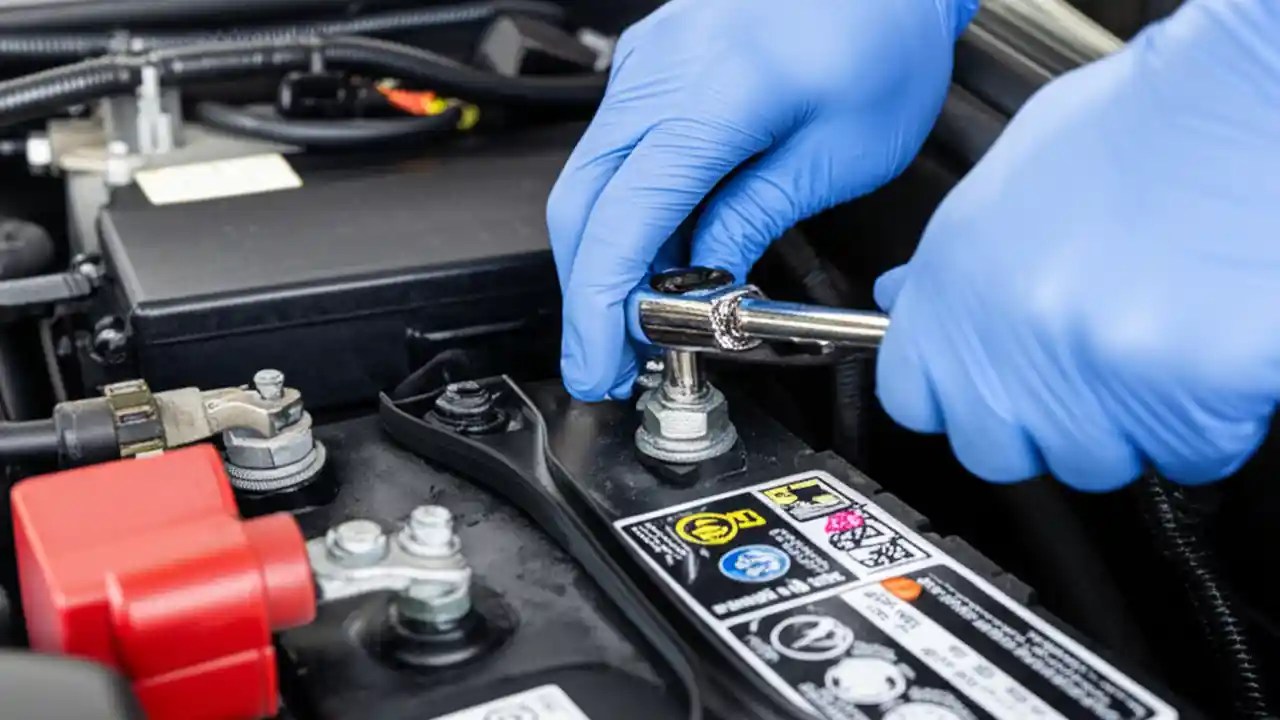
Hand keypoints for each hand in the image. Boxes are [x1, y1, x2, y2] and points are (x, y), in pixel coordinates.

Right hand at [547, 0, 977, 399]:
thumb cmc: (882, 35)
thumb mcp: (838, 152)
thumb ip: (755, 217)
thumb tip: (704, 280)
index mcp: (710, 97)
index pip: (623, 221)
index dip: (600, 306)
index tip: (598, 362)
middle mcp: (660, 72)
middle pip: (581, 205)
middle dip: (588, 294)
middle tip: (613, 357)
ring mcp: (647, 61)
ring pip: (589, 179)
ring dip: (607, 255)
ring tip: (648, 312)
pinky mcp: (651, 62)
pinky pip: (613, 148)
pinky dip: (625, 208)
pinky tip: (660, 248)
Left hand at [875, 0, 1279, 490]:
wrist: (1249, 105)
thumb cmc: (1145, 127)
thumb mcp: (1011, 180)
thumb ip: (954, 262)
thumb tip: (907, 298)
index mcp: (952, 287)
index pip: (910, 396)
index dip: (953, 396)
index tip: (981, 386)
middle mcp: (1004, 342)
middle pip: (995, 450)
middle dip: (1037, 423)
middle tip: (1082, 364)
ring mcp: (1086, 381)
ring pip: (1092, 462)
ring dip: (1124, 422)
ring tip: (1155, 335)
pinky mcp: (1177, 403)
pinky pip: (1186, 455)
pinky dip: (1203, 421)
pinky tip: (1205, 347)